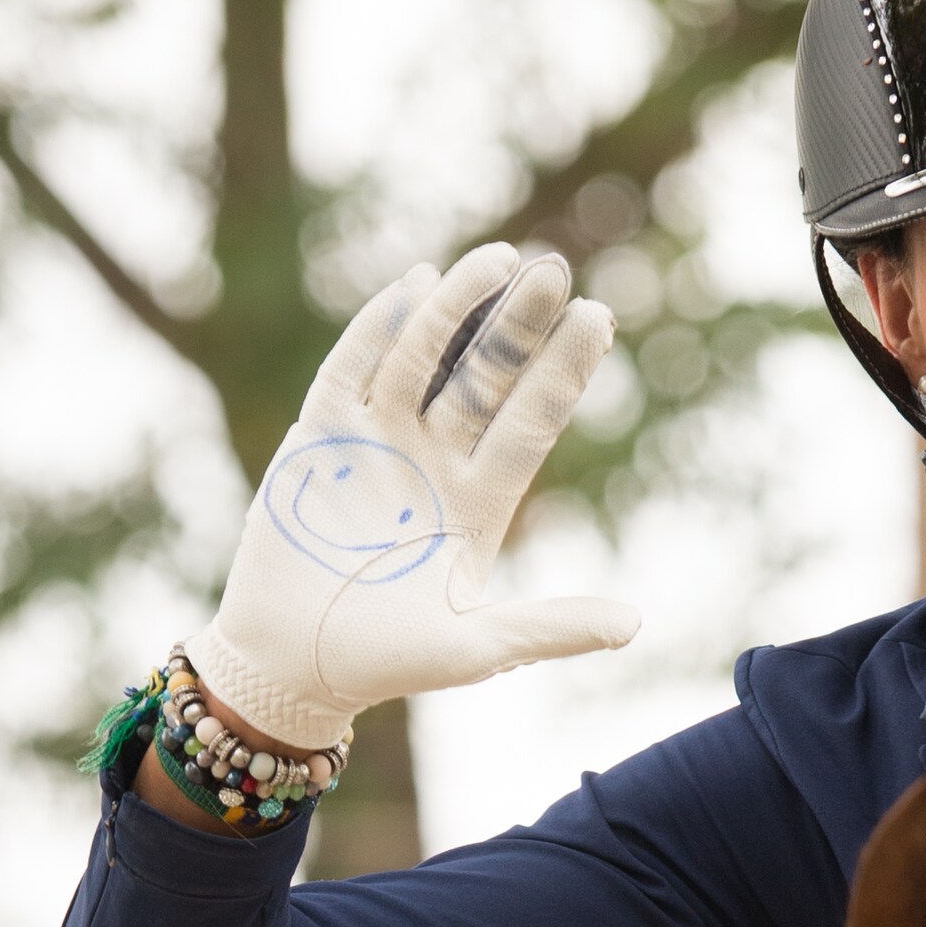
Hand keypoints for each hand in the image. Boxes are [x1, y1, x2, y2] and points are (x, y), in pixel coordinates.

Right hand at [188, 245, 638, 745]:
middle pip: (486, 378)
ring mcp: (376, 442)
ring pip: (425, 357)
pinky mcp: (319, 436)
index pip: (531, 423)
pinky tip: (416, 283)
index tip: (599, 318)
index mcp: (479, 504)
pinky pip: (354, 367)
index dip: (563, 372)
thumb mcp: (479, 646)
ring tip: (499, 259)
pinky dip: (381, 326)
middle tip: (556, 273)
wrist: (291, 667)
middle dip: (519, 327)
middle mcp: (434, 461)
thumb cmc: (388, 664)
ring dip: (458, 308)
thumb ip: (551, 627)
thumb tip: (634, 624)